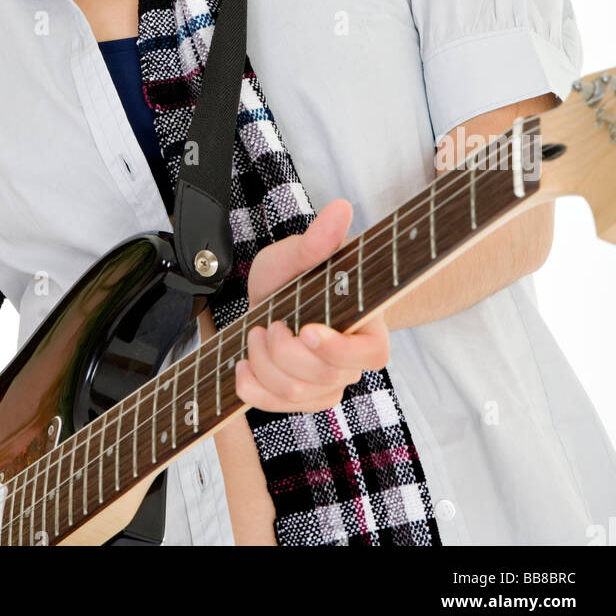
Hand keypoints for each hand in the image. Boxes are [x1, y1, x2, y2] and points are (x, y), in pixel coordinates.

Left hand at [235, 198, 389, 413]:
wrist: (267, 296)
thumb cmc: (292, 275)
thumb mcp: (298, 254)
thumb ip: (318, 239)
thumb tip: (341, 208)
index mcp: (364, 324)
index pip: (372, 354)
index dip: (340, 350)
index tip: (308, 330)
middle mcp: (350, 361)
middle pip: (324, 376)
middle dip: (285, 350)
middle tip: (270, 322)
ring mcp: (325, 384)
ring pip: (296, 394)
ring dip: (264, 362)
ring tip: (257, 332)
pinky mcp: (299, 399)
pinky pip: (274, 407)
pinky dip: (252, 386)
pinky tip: (242, 365)